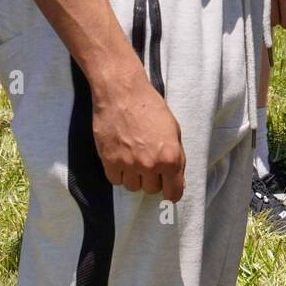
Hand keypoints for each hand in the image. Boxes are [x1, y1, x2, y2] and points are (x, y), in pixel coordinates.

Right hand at [91, 68, 185, 200]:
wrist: (121, 91)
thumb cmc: (149, 106)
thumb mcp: (173, 130)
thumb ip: (176, 157)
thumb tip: (176, 179)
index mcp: (170, 159)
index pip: (173, 194)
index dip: (171, 191)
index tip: (167, 187)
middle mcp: (150, 165)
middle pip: (152, 190)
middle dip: (151, 179)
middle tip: (147, 162)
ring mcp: (128, 164)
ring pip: (133, 187)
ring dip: (134, 177)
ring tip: (132, 159)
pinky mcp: (109, 160)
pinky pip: (115, 180)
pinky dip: (118, 173)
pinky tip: (120, 159)